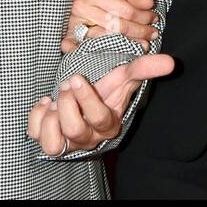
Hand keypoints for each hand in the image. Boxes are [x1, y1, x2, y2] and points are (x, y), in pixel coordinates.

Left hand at [27, 53, 174, 155]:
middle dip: (67, 104)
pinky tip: (44, 104)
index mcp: (108, 124)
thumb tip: (171, 62)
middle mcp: (88, 137)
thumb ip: (145, 69)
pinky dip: (35, 119)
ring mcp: (67, 142)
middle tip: (66, 84)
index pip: (99, 119)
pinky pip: (36, 137)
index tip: (77, 77)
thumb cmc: (107, 91)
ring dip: (49, 119)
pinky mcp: (49, 139)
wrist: (87, 101)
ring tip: (53, 100)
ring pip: (53, 144)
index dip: (86, 99)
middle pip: (75, 130)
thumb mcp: (124, 78)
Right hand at [60, 0, 158, 52]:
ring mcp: (75, 23)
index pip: (124, 10)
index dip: (143, 16)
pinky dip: (99, 50)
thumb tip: (148, 4)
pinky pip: (87, 46)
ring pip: (105, 39)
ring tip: (143, 44)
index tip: (154, 18)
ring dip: (127, 43)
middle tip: (152, 33)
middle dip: (139, 31)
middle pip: (116, 27)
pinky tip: (115, 54)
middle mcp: (81, 8)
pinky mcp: (72, 33)